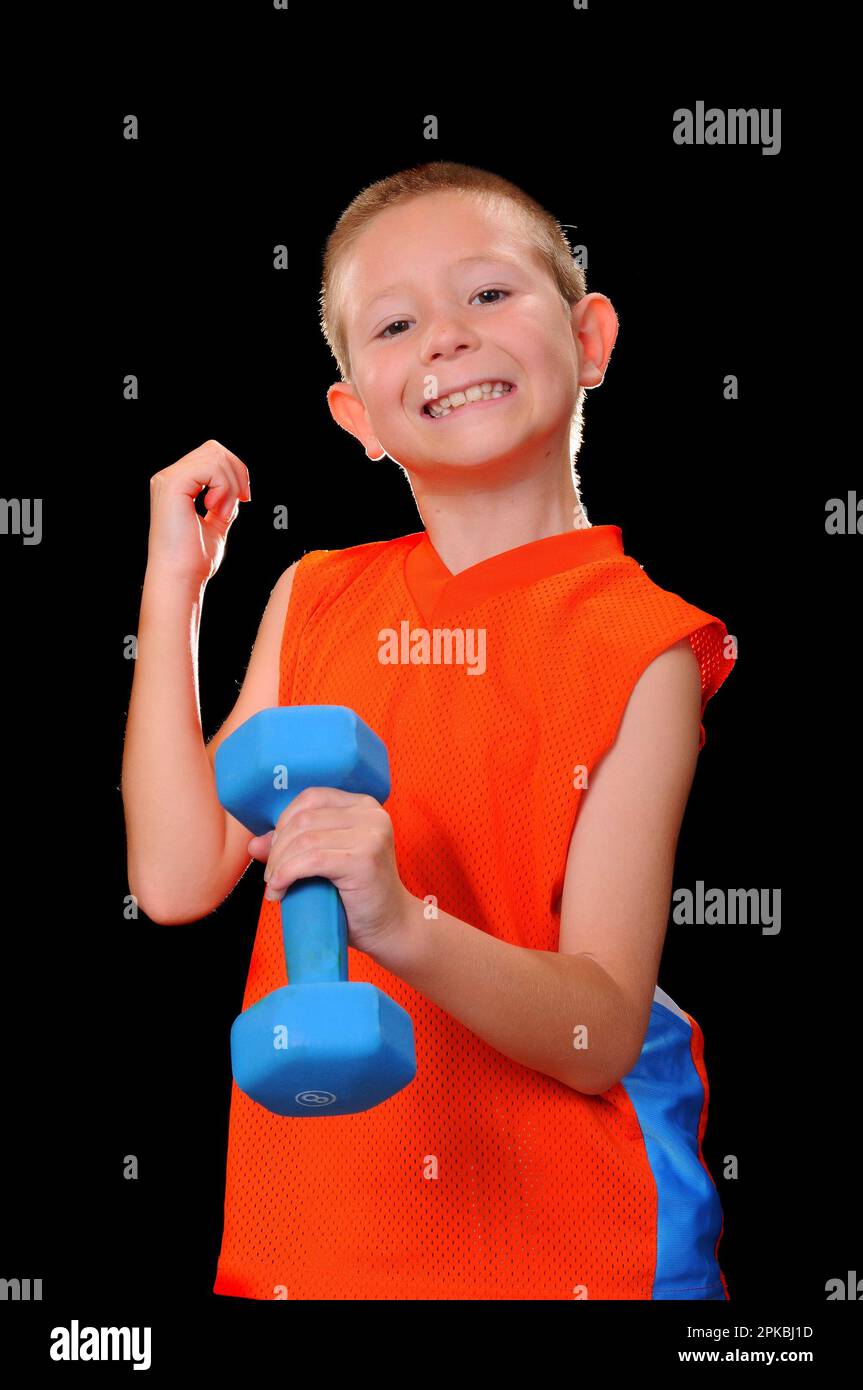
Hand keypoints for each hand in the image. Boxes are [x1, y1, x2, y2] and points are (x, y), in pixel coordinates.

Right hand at [147, 439, 250, 585]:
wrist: (179, 578)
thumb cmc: (194, 560)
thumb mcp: (216, 526)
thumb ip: (223, 505)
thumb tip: (236, 490)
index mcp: (176, 485)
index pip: (211, 456)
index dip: (235, 471)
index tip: (244, 498)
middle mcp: (168, 477)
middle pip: (214, 450)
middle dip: (237, 473)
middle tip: (241, 501)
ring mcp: (168, 479)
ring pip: (215, 457)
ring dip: (230, 485)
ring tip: (223, 512)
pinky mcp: (173, 485)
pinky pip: (210, 468)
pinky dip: (223, 488)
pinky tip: (216, 509)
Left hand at [247, 786, 411, 957]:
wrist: (391, 928)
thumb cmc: (357, 897)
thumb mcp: (324, 864)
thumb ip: (293, 848)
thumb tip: (253, 844)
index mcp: (363, 805)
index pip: (311, 798)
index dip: (284, 823)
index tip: (275, 852)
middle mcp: (371, 813)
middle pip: (303, 818)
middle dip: (277, 848)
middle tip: (272, 876)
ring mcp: (370, 835)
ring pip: (304, 839)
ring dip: (279, 865)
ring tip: (276, 886)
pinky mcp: (364, 859)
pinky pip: (311, 860)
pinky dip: (286, 875)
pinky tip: (280, 892)